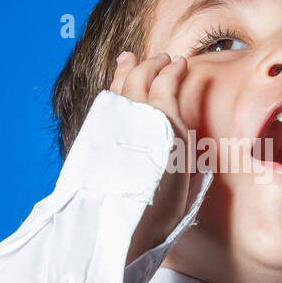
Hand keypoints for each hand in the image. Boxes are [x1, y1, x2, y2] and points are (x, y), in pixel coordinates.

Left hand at [109, 51, 195, 265]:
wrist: (119, 224)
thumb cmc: (159, 208)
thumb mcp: (187, 175)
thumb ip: (184, 144)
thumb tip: (182, 127)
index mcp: (165, 121)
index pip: (168, 82)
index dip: (174, 70)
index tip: (180, 64)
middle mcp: (137, 115)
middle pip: (142, 76)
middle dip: (153, 63)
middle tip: (161, 58)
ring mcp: (112, 122)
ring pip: (119, 85)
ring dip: (128, 68)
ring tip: (130, 58)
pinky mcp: (94, 134)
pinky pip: (106, 102)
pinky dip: (113, 88)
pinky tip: (115, 87)